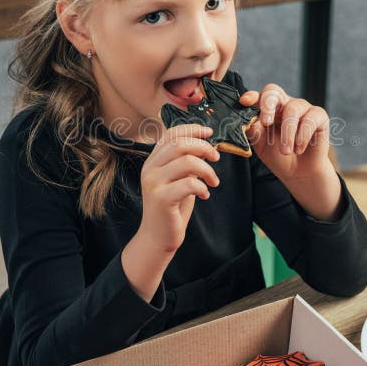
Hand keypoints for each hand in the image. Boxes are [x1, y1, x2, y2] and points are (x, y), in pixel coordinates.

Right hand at [137, 123, 219, 253]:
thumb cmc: (172, 207)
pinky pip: (189, 183)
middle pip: (180, 144)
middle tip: (216, 158)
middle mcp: (149, 168)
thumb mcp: (180, 179)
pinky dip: (203, 187)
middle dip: (204, 148)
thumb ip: (187, 162)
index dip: (192, 129)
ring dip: (208, 170)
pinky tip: (205, 195)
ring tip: (213, 181)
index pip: (171, 134)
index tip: (210, 133)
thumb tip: (206, 145)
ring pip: (187, 161)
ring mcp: (153, 182)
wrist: (158, 236)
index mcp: (153, 160)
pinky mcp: (161, 198)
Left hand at [240, 83, 333, 181]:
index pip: (259, 97)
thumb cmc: (279, 156)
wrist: (300, 172)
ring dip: (287, 132)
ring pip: (292, 110)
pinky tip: (298, 149)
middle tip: (266, 122)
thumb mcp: (261, 146)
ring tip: (286, 151)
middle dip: (268, 105)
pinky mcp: (319, 116)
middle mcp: (284, 104)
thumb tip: (250, 122)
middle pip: (274, 92)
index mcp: (268, 109)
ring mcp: (302, 108)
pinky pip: (310, 120)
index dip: (252, 96)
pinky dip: (302, 136)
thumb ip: (255, 132)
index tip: (244, 102)